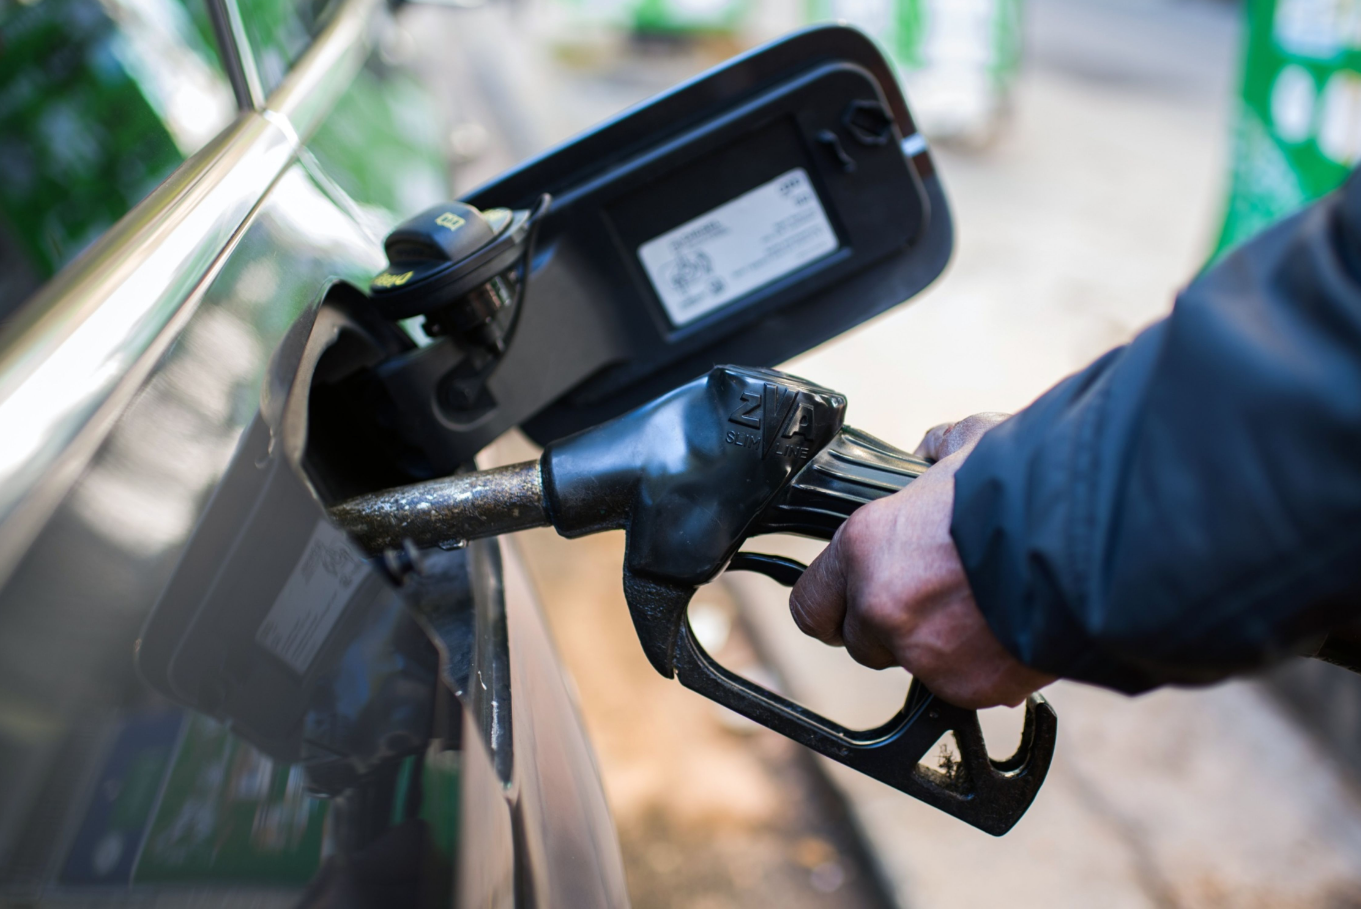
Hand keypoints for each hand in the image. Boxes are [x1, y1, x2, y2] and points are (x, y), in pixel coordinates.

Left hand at [788, 415, 1054, 708]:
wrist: (1096, 541)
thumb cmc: (1033, 485)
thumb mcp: (969, 443)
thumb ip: (934, 453)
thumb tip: (928, 454)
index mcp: (865, 547)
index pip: (811, 605)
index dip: (831, 604)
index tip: (847, 602)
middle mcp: (882, 607)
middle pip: (861, 641)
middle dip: (890, 625)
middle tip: (935, 597)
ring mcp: (925, 654)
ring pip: (912, 667)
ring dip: (936, 647)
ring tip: (980, 610)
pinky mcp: (971, 688)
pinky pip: (962, 686)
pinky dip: (980, 668)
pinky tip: (1006, 631)